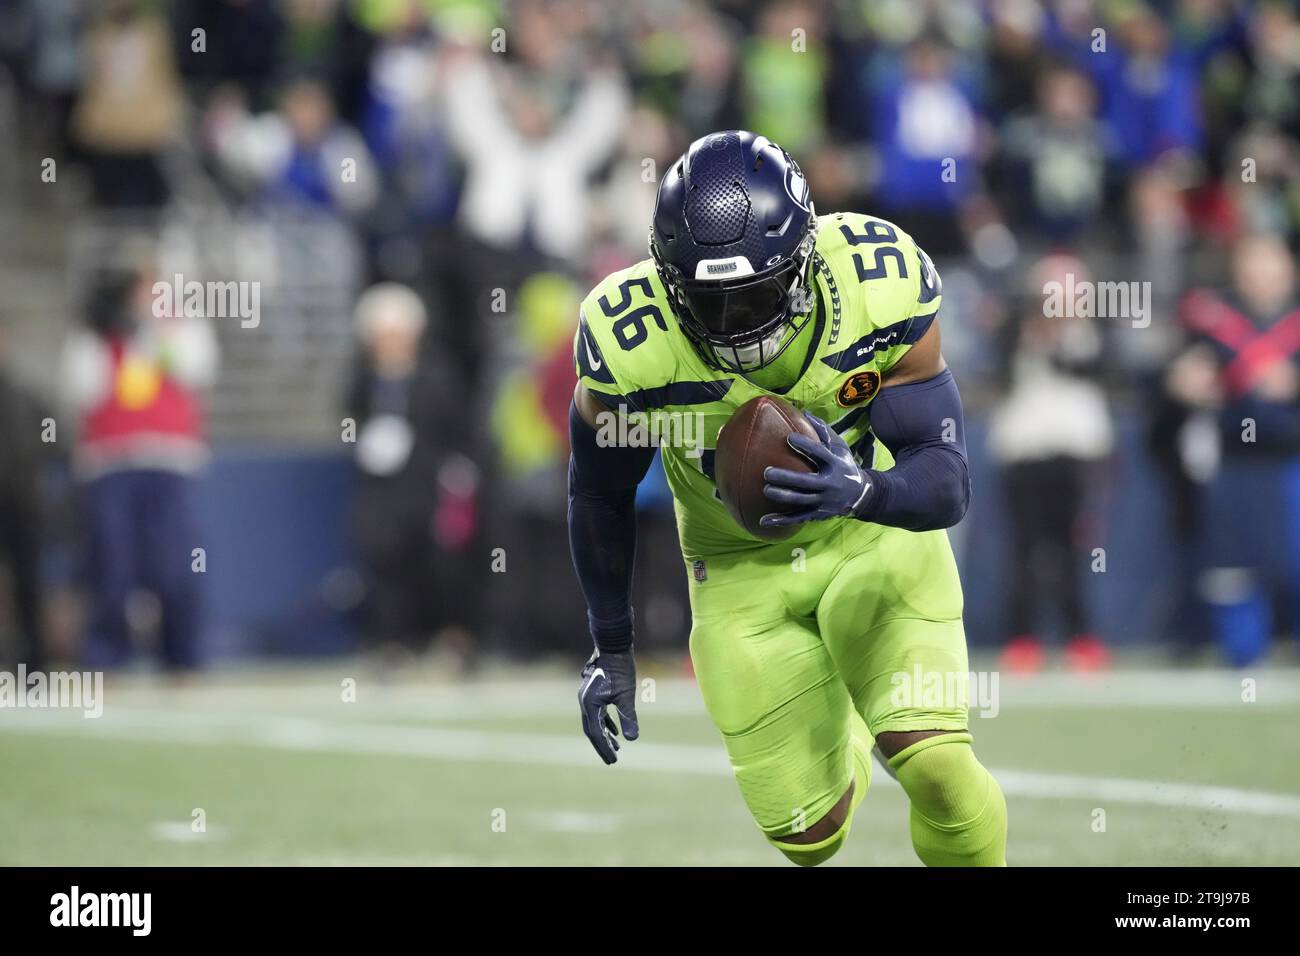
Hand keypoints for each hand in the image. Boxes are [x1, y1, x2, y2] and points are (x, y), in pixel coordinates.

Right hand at [578, 649, 639, 763]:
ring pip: (595, 722)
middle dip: (602, 745)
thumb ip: (627, 717)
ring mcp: (588, 697)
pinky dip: (606, 723)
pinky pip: (598, 714)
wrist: (613, 647)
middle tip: (612, 760)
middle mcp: (585, 702)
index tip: (613, 761)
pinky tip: (615, 731)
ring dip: (605, 735)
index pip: (596, 733)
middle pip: (592, 730)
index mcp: (590, 704)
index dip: (604, 748)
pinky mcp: (594, 693)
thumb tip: (632, 739)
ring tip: (617, 748)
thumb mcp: (626, 695)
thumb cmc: (620, 669)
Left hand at [760, 411, 870, 528]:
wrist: (862, 495)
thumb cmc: (845, 465)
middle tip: (767, 472)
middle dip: (787, 478)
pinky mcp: (818, 514)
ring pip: (801, 501)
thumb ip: (823, 431)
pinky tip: (764, 521)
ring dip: (782, 497)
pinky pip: (797, 518)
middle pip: (806, 482)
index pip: (820, 454)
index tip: (788, 438)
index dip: (805, 446)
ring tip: (766, 490)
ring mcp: (824, 501)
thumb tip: (804, 412)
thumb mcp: (840, 448)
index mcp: (835, 465)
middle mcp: (830, 484)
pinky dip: (781, 520)